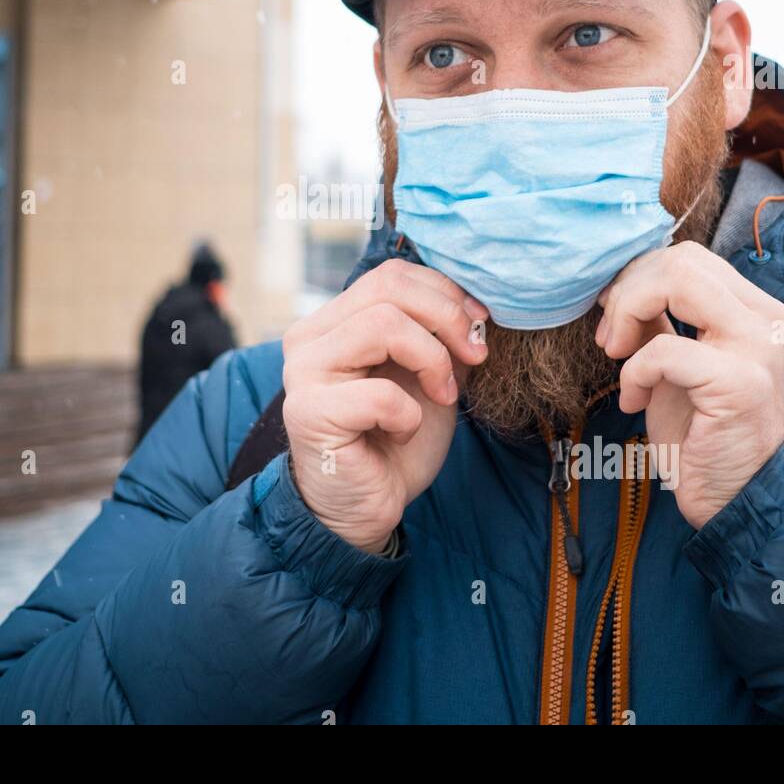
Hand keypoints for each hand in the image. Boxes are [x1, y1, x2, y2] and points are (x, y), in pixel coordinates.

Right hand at [281, 258, 488, 552]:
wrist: (366, 508)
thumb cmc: (394, 441)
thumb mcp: (429, 375)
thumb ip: (441, 335)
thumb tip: (477, 305)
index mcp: (334, 321)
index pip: (390, 275)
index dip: (444, 292)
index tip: (480, 327)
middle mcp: (309, 337)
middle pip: (387, 289)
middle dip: (447, 318)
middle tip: (475, 357)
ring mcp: (303, 372)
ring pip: (382, 325)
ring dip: (432, 361)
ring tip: (443, 396)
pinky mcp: (309, 412)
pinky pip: (380, 393)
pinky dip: (409, 414)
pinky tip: (404, 433)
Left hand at [595, 241, 783, 530]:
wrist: (736, 497)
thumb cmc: (702, 433)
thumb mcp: (675, 364)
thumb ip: (660, 321)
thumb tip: (622, 285)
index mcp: (754, 310)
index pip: (689, 259)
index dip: (639, 279)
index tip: (613, 315)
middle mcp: (766, 319)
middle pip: (681, 262)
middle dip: (628, 292)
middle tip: (609, 337)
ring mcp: (758, 348)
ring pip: (678, 283)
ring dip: (629, 315)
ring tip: (616, 355)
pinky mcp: (739, 383)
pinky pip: (664, 349)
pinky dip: (634, 372)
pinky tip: (634, 402)